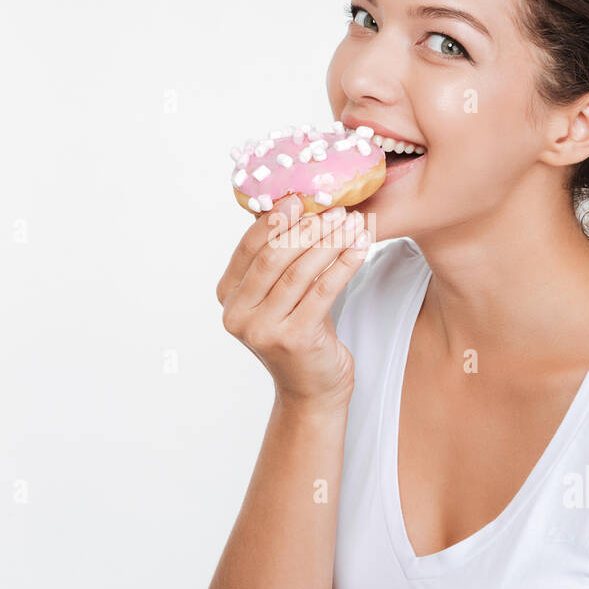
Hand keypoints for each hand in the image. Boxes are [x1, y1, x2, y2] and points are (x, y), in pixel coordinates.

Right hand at [216, 195, 370, 408]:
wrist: (312, 390)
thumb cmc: (299, 335)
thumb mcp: (279, 297)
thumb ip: (278, 262)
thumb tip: (295, 205)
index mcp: (228, 297)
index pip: (249, 248)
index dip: (274, 220)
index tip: (300, 198)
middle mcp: (238, 315)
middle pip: (273, 257)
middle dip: (307, 228)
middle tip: (334, 208)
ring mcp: (263, 330)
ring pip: (299, 272)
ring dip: (330, 242)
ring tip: (353, 223)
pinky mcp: (294, 340)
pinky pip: (323, 291)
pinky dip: (344, 264)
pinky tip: (360, 247)